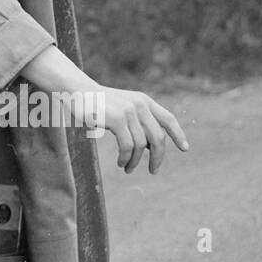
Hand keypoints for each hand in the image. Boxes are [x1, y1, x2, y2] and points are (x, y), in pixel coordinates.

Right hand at [20, 46, 188, 174]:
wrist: (76, 91)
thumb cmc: (97, 104)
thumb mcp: (122, 108)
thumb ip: (137, 122)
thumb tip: (151, 148)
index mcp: (144, 101)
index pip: (168, 118)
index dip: (178, 134)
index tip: (185, 148)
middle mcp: (140, 104)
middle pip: (159, 138)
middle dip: (158, 158)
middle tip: (153, 170)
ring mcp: (129, 111)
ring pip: (142, 146)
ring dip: (135, 161)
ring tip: (128, 168)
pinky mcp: (117, 119)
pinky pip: (128, 146)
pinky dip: (126, 158)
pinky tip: (121, 163)